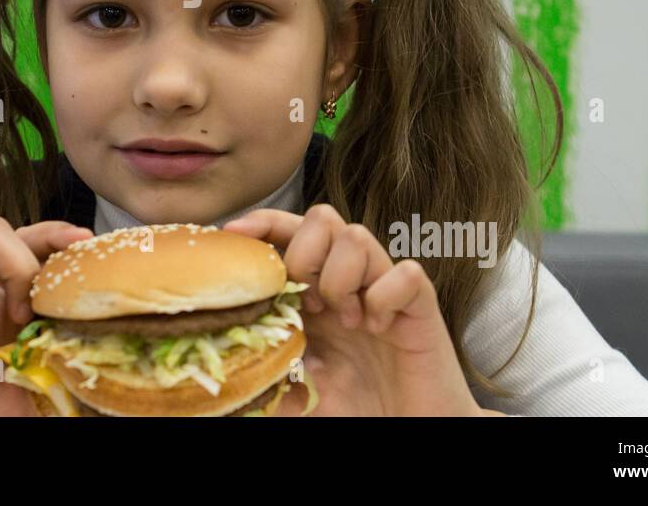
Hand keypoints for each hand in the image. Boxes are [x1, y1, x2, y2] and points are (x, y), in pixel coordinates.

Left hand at [224, 205, 485, 416]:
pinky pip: (405, 273)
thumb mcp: (299, 389)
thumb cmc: (358, 408)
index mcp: (316, 290)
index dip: (261, 222)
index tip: (233, 235)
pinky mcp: (421, 304)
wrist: (412, 429)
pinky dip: (386, 297)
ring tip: (348, 322)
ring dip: (341, 278)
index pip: (288, 229)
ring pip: (357, 236)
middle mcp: (350, 280)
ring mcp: (385, 288)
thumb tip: (227, 366)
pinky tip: (380, 329)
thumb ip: (269, 369)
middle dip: (303, 252)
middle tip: (307, 303)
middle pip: (321, 217)